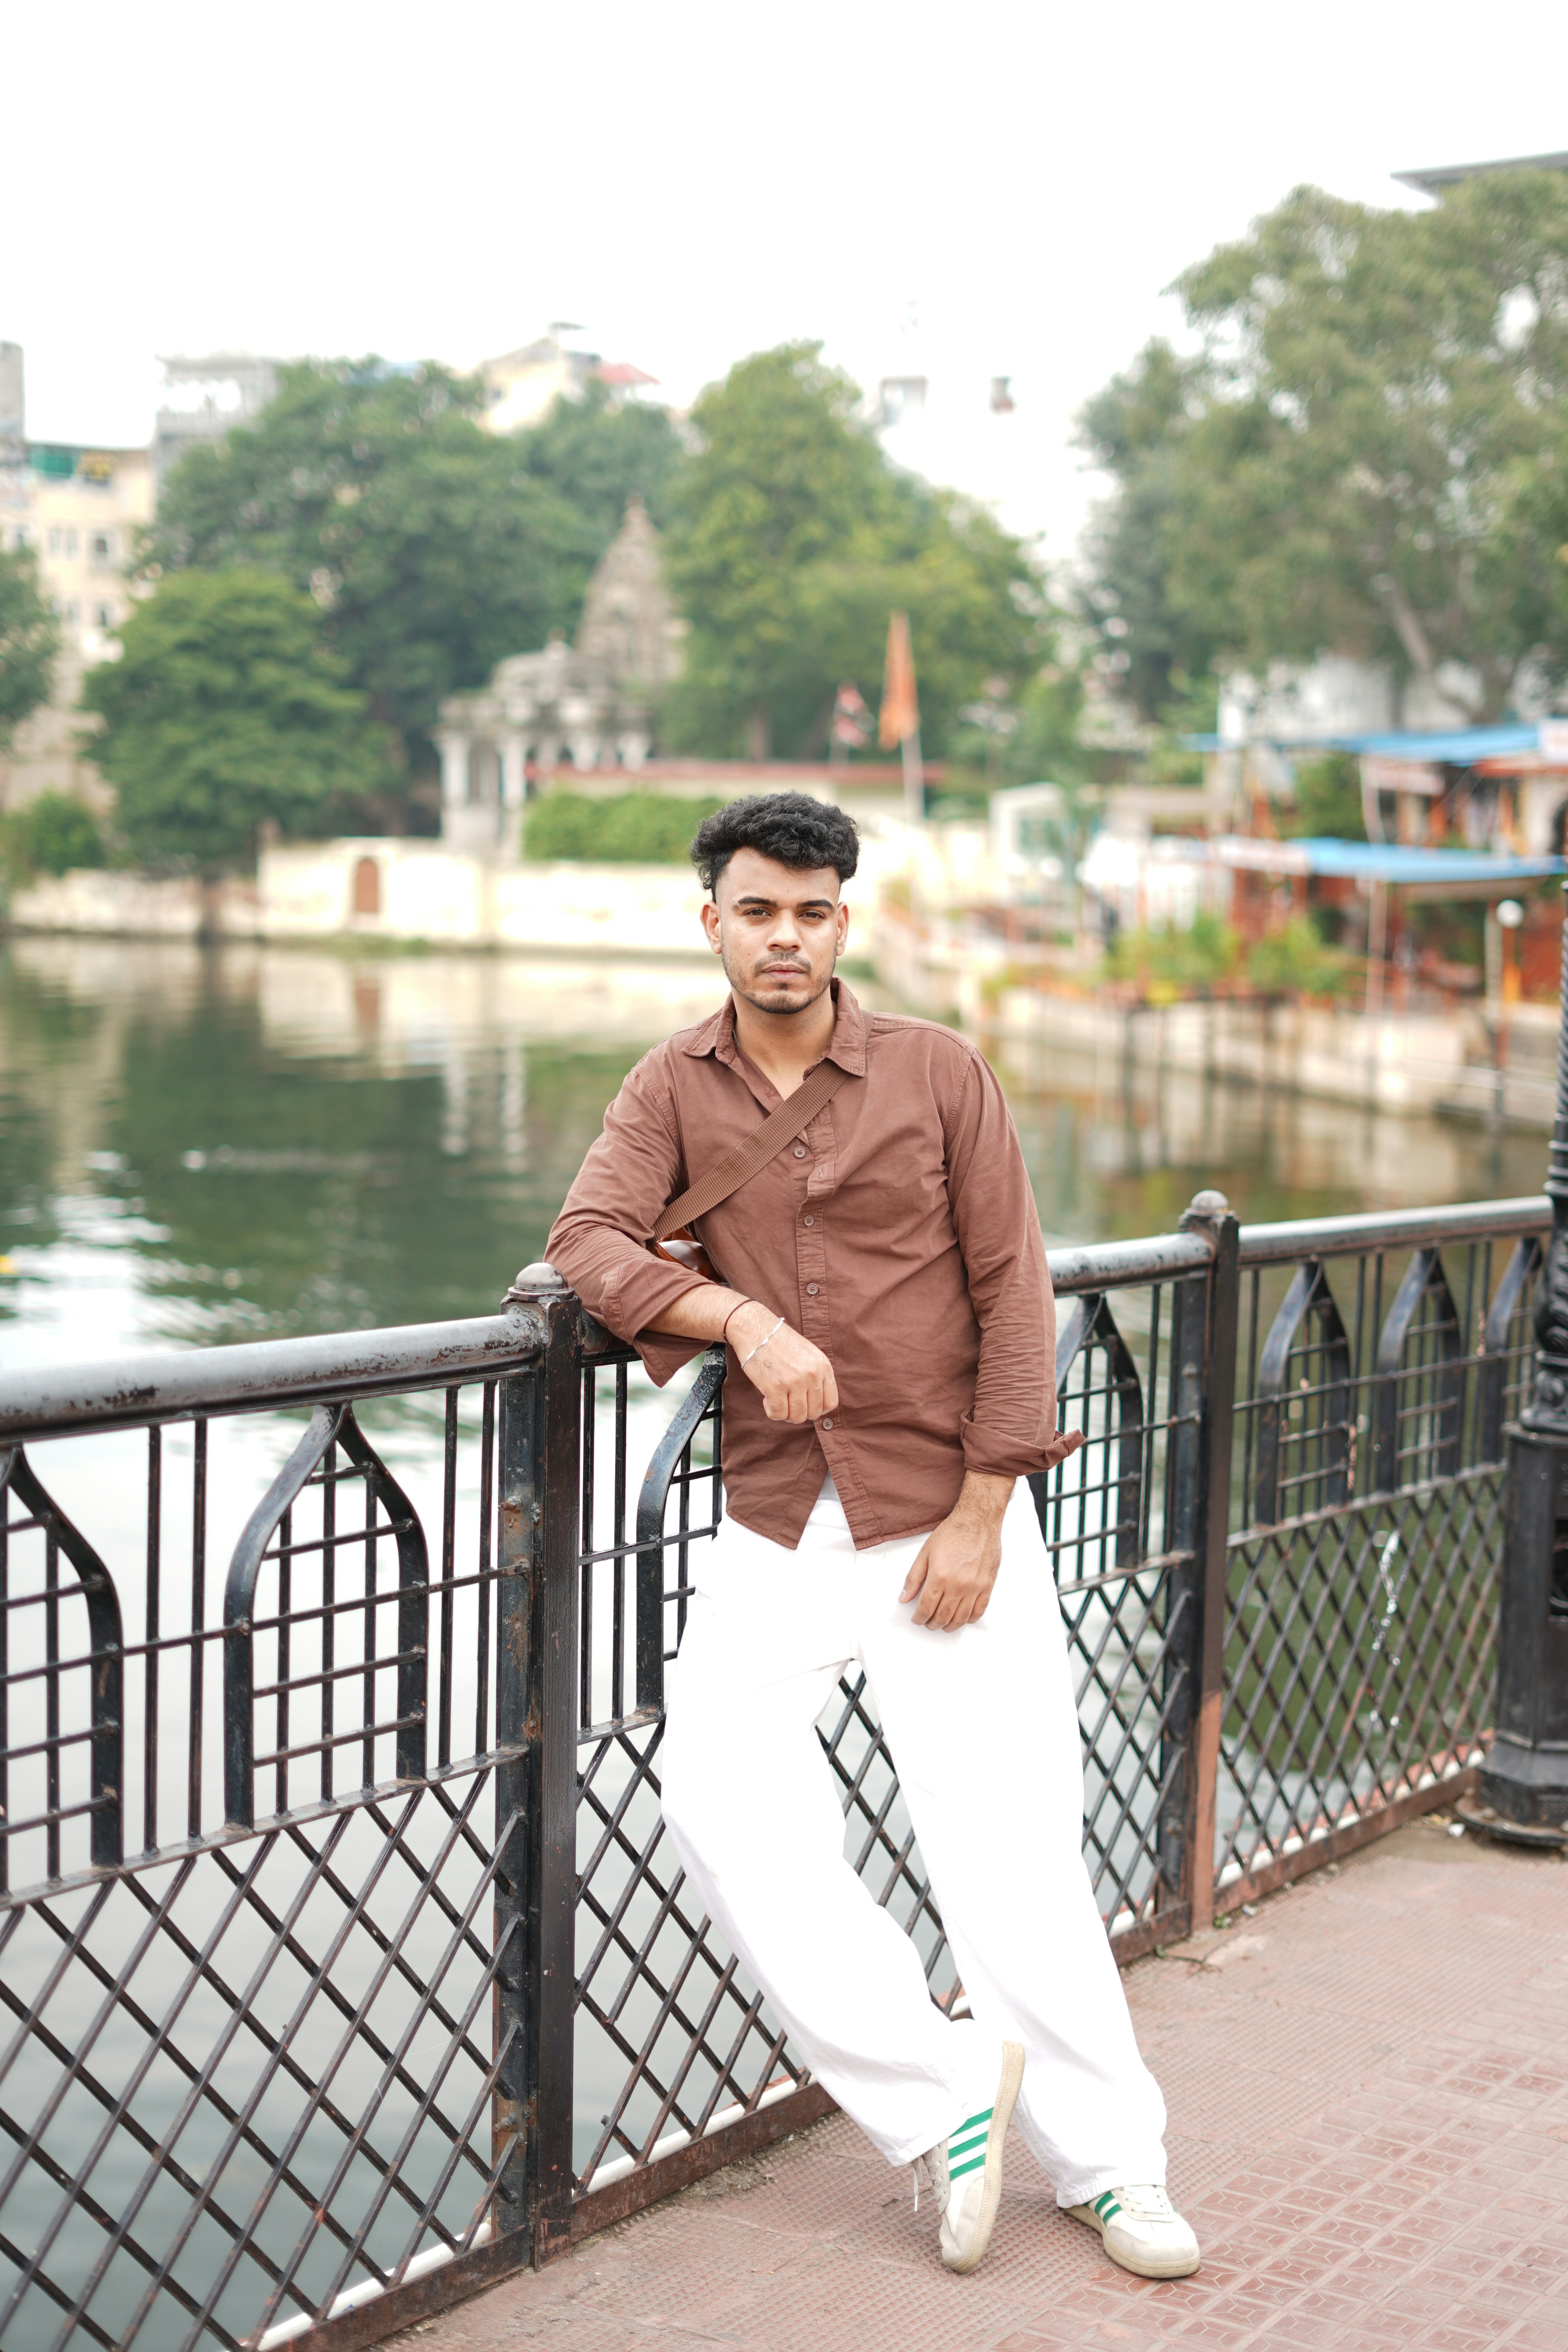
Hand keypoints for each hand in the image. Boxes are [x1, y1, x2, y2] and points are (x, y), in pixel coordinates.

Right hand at [729, 1300, 838, 1423]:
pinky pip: (778, 1414)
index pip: (831, 1402)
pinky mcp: (774, 1387)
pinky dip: (772, 1412)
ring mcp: (794, 1381)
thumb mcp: (808, 1354)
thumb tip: (817, 1403)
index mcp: (823, 1366)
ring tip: (777, 1400)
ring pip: (797, 1417)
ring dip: (786, 1414)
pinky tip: (767, 1399)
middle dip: (799, 1412)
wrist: (755, 1328)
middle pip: (813, 1413)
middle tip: (787, 1402)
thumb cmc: (779, 1341)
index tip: (806, 1404)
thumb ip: (816, 1375)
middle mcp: (812, 1374)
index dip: (818, 1409)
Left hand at [900, 1474, 1014, 1629]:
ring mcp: (975, 1587)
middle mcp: (958, 1585)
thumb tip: (904, 1598)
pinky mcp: (987, 1585)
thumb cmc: (952, 1533)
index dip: (919, 1618)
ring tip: (943, 1625)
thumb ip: (914, 1578)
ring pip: (960, 1618)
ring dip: (949, 1626)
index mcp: (939, 1577)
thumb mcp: (925, 1553)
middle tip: (928, 1623)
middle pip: (942, 1616)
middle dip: (932, 1624)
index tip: (916, 1619)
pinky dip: (969, 1619)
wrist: (978, 1521)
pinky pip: (979, 1611)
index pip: (926, 1608)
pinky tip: (962, 1618)